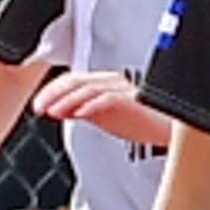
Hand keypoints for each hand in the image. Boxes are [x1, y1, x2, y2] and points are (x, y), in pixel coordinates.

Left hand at [39, 70, 173, 147]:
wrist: (171, 129)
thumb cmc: (143, 121)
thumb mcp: (105, 117)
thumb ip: (84, 111)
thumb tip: (61, 111)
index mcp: (104, 84)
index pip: (72, 81)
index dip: (52, 92)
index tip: (38, 106)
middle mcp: (111, 82)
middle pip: (76, 81)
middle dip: (54, 94)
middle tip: (39, 108)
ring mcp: (122, 90)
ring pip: (88, 89)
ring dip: (67, 101)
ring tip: (54, 112)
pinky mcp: (132, 101)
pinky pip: (107, 99)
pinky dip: (91, 105)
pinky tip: (78, 114)